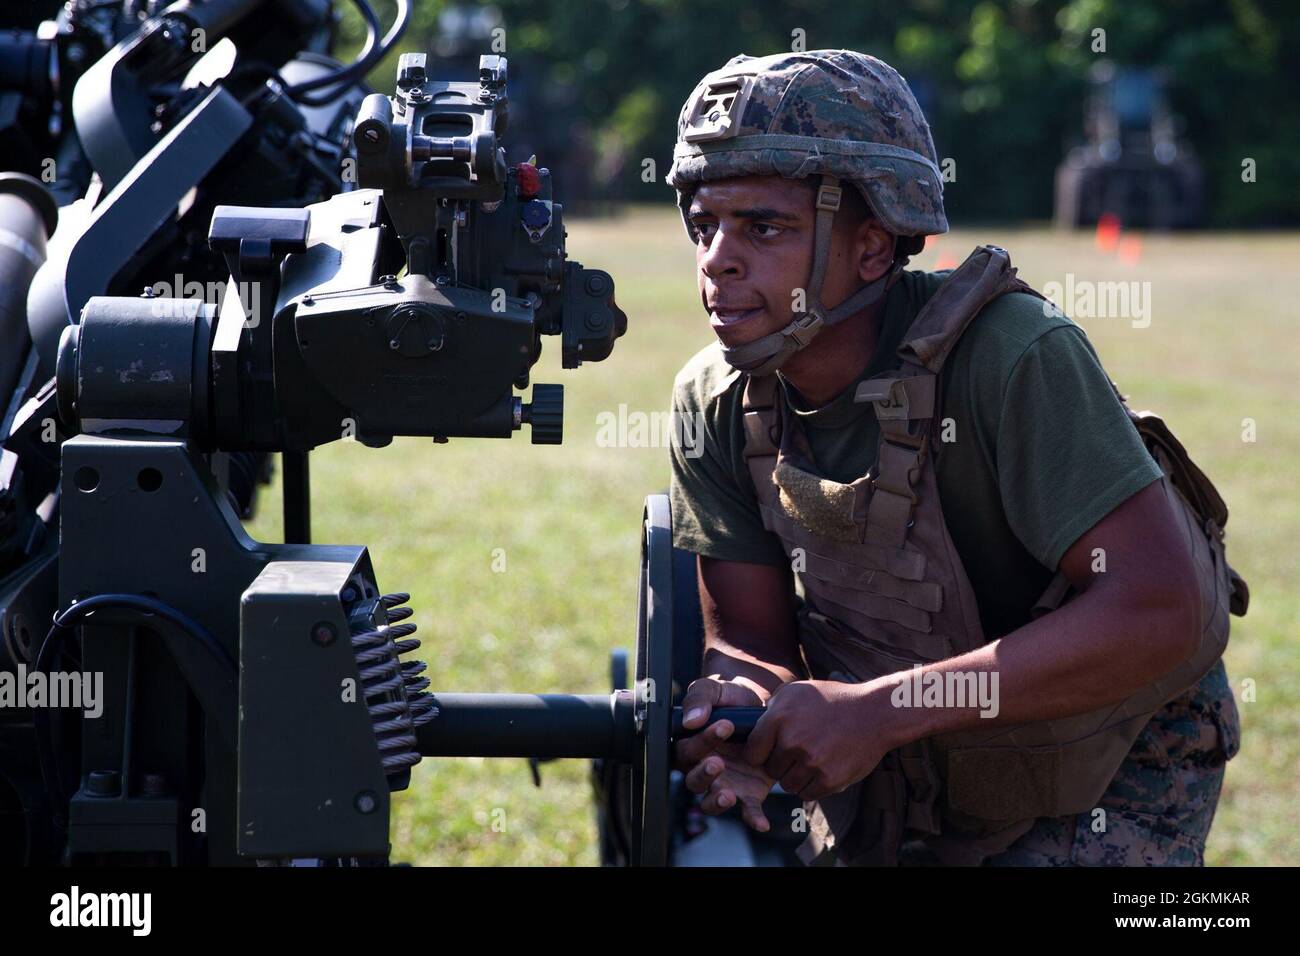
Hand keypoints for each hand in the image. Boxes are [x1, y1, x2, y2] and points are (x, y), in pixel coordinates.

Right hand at [674, 677, 774, 832]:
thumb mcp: (715, 690)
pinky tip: (761, 823)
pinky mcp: (747, 793)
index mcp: (691, 744)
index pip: (685, 750)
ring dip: (716, 802)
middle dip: (703, 774)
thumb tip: (691, 720)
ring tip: (728, 795)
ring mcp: (725, 783)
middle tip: (719, 762)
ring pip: (710, 802)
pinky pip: (747, 810)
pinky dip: (752, 818)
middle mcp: (703, 768)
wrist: (763, 708)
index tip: (725, 726)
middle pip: (692, 780)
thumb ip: (700, 698)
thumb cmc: (731, 699)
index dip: (701, 741)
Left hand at [742, 679, 895, 800]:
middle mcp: (792, 741)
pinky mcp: (829, 780)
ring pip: (787, 785)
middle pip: (770, 770)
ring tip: (811, 759)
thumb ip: (772, 709)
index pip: (752, 752)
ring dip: (796, 777)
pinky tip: (821, 769)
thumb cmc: (832, 700)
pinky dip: (812, 786)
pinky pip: (806, 794)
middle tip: (796, 753)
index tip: (767, 752)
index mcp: (779, 718)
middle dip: (779, 764)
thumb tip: (751, 725)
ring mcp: (811, 762)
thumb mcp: (797, 692)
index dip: (758, 753)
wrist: (874, 714)